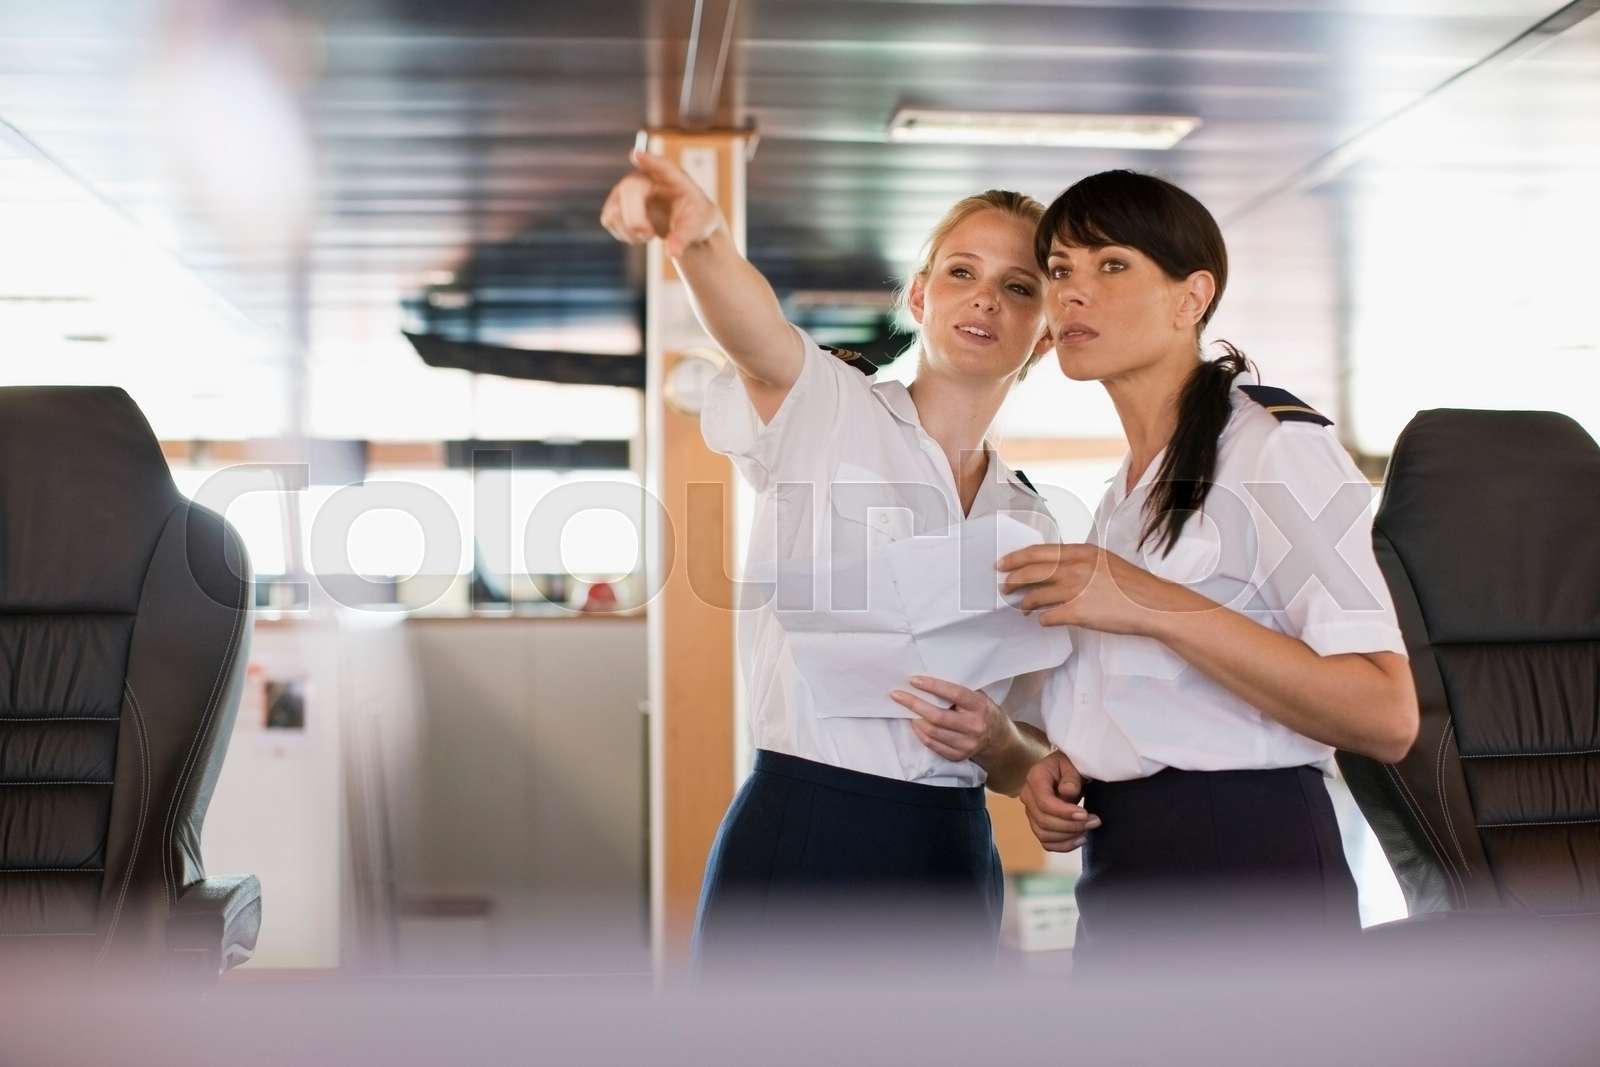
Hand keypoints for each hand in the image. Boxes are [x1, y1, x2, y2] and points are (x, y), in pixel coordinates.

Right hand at [599, 148, 724, 257]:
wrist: (684, 226)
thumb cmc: (695, 219)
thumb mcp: (698, 228)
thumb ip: (684, 238)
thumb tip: (672, 252)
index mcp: (672, 177)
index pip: (661, 166)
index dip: (649, 161)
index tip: (636, 155)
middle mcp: (645, 177)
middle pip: (629, 189)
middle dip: (635, 219)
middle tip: (649, 236)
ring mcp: (626, 189)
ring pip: (615, 209)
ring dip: (630, 231)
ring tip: (649, 235)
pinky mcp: (615, 204)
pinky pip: (609, 219)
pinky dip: (623, 234)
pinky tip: (638, 235)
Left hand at [890, 675, 1010, 762]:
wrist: (998, 739)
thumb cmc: (982, 711)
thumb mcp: (978, 696)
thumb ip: (958, 690)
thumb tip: (928, 681)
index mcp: (980, 706)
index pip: (954, 694)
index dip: (933, 686)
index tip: (914, 680)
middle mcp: (975, 726)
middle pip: (938, 717)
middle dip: (914, 704)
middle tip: (897, 695)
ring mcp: (967, 744)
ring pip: (932, 732)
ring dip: (915, 719)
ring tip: (905, 709)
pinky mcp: (959, 756)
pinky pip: (933, 745)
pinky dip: (920, 733)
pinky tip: (915, 723)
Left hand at [999, 542, 1188, 635]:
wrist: (1151, 604)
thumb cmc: (1130, 584)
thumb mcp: (1103, 560)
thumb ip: (1078, 561)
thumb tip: (1053, 567)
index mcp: (1080, 552)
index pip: (1037, 552)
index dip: (1015, 559)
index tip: (1002, 564)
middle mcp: (1074, 568)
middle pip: (1030, 573)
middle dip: (1012, 581)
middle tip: (1004, 588)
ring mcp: (1075, 590)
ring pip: (1035, 597)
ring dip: (1025, 603)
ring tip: (1023, 607)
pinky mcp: (1078, 613)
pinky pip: (1048, 617)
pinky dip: (1042, 620)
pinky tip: (1043, 621)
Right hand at [1019, 752, 1099, 851]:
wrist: (1065, 769)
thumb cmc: (1069, 764)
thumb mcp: (1072, 763)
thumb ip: (1071, 777)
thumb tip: (1067, 792)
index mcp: (1035, 778)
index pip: (1044, 802)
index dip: (1064, 812)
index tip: (1085, 814)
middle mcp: (1028, 796)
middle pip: (1044, 821)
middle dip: (1071, 826)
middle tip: (1094, 821)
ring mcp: (1031, 812)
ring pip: (1044, 834)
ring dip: (1068, 837)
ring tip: (1088, 829)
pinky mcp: (1038, 824)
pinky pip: (1047, 843)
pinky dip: (1064, 845)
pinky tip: (1080, 839)